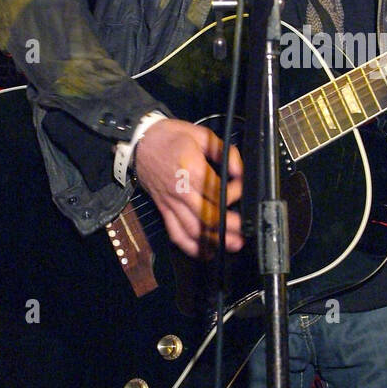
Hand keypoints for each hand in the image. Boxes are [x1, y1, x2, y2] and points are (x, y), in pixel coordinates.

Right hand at [133, 118, 243, 256]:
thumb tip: (240, 171)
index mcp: (191, 169)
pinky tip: (205, 252)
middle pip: (208, 216)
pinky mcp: (163, 209)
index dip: (235, 192)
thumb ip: (225, 152)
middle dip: (230, 226)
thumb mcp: (201, 135)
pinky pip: (175, 233)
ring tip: (233, 245)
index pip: (218, 190)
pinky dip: (190, 246)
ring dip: (214, 240)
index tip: (241, 186)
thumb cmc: (170, 137)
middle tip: (246, 231)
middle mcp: (180, 191)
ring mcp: (171, 202)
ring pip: (193, 229)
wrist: (140, 141)